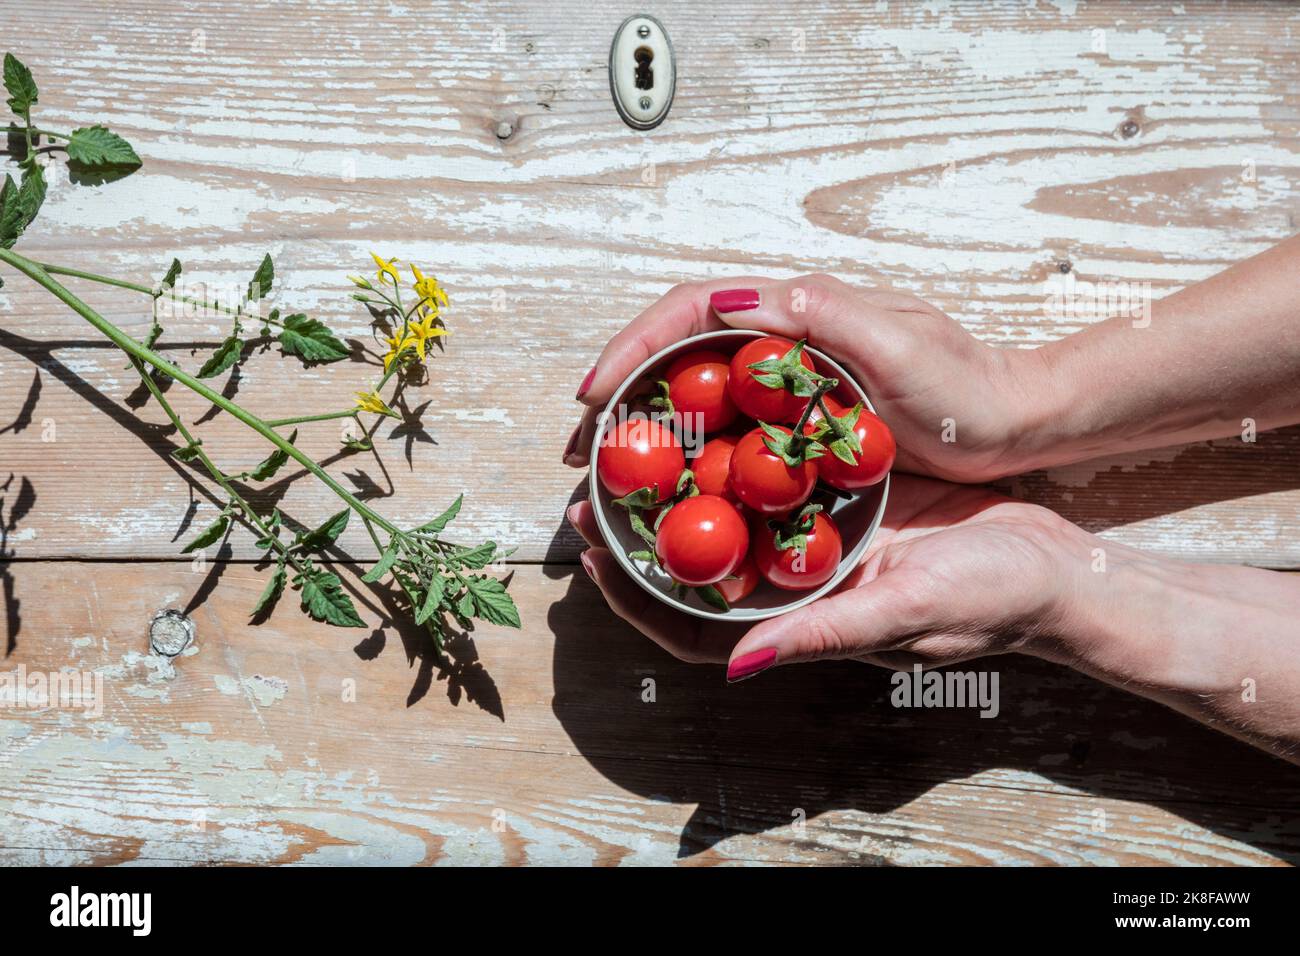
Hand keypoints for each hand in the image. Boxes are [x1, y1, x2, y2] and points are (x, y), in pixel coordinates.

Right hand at [563, 275, 1047, 482]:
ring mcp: (791, 377)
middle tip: (580, 447)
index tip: (593, 393)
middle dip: (621, 390)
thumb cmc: (965, 390)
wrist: (1014, 421)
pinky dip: (690, 451)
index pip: (692, 309)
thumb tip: (734, 297)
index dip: (633, 346)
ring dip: (645, 425)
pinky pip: (727, 426)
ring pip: (695, 388)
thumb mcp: (902, 348)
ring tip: (607, 471)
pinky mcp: (802, 415)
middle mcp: (785, 336)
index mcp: (799, 310)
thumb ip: (825, 318)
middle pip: (678, 350)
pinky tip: (672, 488)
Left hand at [566, 473, 1090, 679]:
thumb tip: (739, 666)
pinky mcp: (847, 497)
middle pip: (699, 564)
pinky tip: (719, 408)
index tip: (589, 561)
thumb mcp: (905, 613)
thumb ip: (824, 635)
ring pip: (731, 514)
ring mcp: (819, 537)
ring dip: (683, 484)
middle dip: (640, 532)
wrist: (1053, 564)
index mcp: (799, 618)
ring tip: (634, 441)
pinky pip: (781, 472)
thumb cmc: (990, 601)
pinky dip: (746, 448)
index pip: (695, 625)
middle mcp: (798, 580)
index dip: (637, 600)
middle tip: (588, 487)